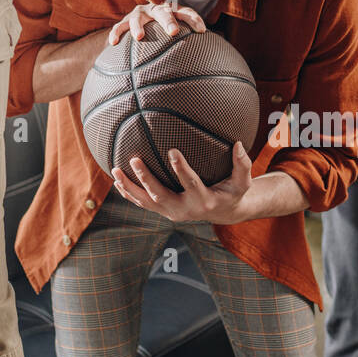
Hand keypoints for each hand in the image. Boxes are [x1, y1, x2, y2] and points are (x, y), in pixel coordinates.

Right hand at [107, 1, 205, 45]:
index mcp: (172, 11)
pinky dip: (116, 34)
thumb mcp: (178, 34)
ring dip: (138, 26)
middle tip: (174, 32)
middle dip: (168, 21)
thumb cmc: (166, 33)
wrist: (143, 22)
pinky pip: (118, 27)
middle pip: (164, 12)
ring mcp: (139, 14)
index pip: (185, 12)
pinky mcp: (125, 21)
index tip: (202, 31)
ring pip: (137, 17)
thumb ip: (190, 42)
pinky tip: (113, 43)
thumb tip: (206, 62)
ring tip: (139, 37)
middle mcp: (155, 10)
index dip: (194, 19)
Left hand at [111, 142, 253, 223]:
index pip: (191, 184)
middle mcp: (185, 209)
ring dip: (130, 187)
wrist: (223, 212)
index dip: (181, 169)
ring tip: (115, 170)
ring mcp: (172, 212)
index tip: (172, 150)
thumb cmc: (232, 192)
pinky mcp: (163, 211)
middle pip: (161, 196)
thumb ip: (243, 165)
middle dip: (147, 179)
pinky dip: (129, 193)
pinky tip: (116, 180)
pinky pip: (142, 204)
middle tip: (135, 159)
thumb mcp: (242, 182)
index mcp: (204, 201)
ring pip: (146, 202)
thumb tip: (238, 144)